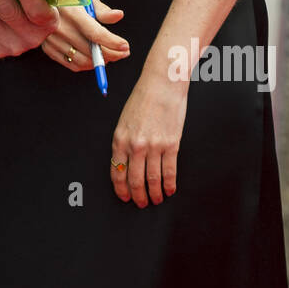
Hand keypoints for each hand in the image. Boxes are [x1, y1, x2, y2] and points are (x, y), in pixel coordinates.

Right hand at [40, 0, 128, 70]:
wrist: (39, 1)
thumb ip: (102, 9)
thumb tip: (118, 16)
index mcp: (71, 12)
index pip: (95, 33)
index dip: (112, 42)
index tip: (125, 46)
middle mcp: (59, 27)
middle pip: (90, 49)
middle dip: (112, 54)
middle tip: (123, 52)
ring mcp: (51, 40)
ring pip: (82, 60)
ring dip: (99, 62)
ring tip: (110, 56)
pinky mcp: (48, 48)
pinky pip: (71, 64)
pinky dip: (86, 65)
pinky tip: (94, 59)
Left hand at [110, 71, 188, 207]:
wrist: (162, 84)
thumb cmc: (144, 98)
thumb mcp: (125, 120)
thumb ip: (125, 142)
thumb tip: (127, 163)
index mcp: (120, 139)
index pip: (117, 171)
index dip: (121, 188)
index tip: (124, 197)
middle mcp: (135, 145)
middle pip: (134, 180)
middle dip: (137, 196)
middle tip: (140, 203)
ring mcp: (154, 146)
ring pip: (152, 179)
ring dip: (154, 194)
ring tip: (156, 200)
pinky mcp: (171, 144)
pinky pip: (170, 171)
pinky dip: (170, 184)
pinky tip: (170, 190)